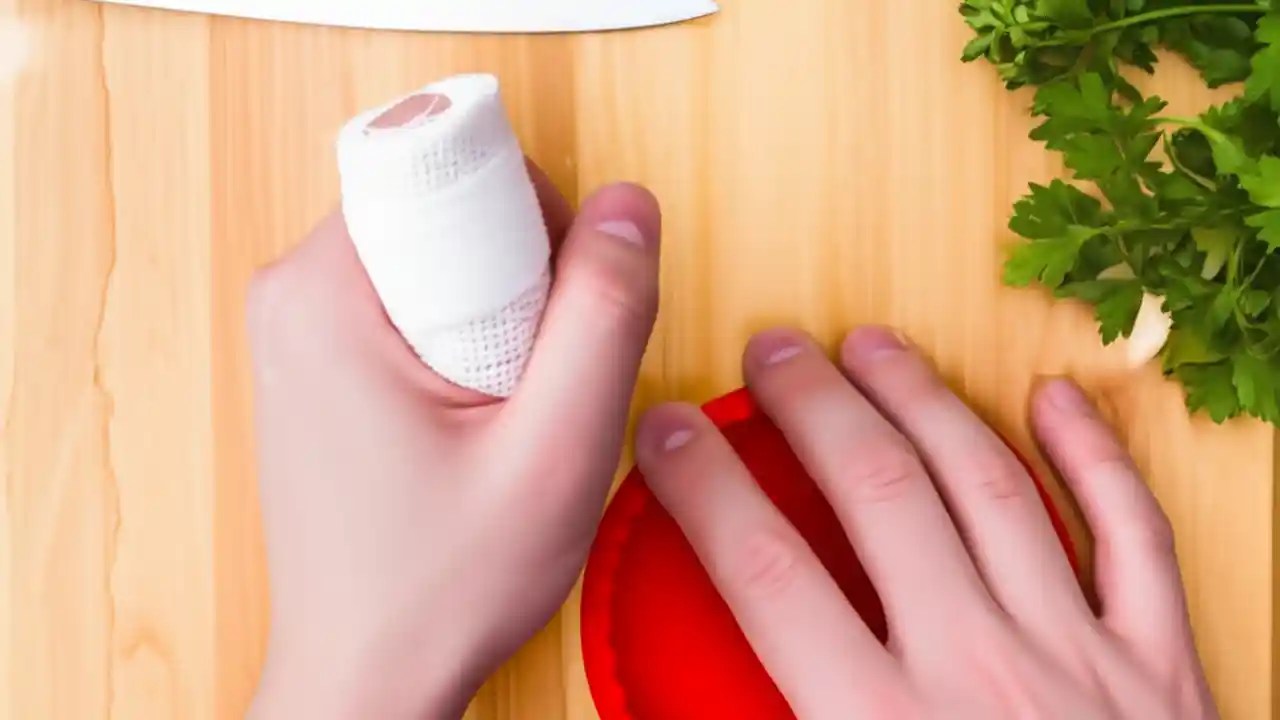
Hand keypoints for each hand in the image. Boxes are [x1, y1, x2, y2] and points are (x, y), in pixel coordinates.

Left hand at [246, 172, 660, 718]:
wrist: (366, 675)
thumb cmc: (437, 586)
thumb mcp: (555, 452)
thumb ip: (604, 316)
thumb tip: (628, 208)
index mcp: (325, 291)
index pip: (453, 169)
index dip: (539, 225)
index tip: (558, 317)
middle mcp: (297, 294)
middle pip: (452, 212)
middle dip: (526, 277)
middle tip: (537, 383)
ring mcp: (306, 329)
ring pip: (445, 258)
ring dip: (505, 316)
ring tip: (510, 412)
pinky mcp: (327, 361)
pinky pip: (422, 303)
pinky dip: (472, 342)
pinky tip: (484, 419)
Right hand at [636, 327, 1216, 718]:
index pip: (765, 570)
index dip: (704, 486)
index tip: (669, 432)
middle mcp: (975, 673)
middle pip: (876, 495)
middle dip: (813, 408)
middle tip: (775, 354)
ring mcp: (1078, 659)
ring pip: (986, 486)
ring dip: (923, 401)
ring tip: (875, 348)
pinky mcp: (1163, 669)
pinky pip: (1131, 536)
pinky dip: (1095, 458)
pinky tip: (1057, 399)